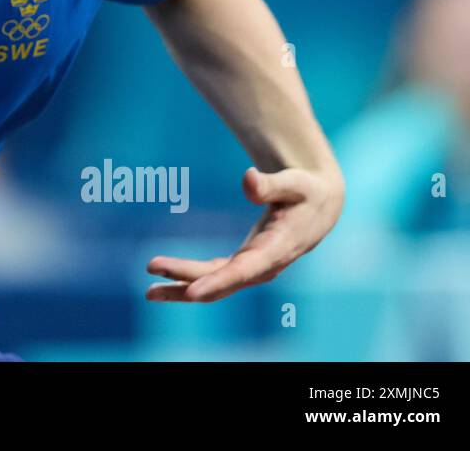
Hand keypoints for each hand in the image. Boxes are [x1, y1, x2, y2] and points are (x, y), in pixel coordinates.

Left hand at [145, 166, 344, 302]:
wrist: (319, 206)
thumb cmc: (305, 191)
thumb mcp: (294, 183)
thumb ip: (271, 184)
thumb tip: (247, 179)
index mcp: (276, 250)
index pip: (243, 271)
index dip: (217, 282)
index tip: (191, 291)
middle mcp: (263, 267)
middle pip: (220, 281)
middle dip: (186, 281)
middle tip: (152, 268)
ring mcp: (252, 269)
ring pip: (213, 284)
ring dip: (181, 287)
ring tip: (149, 292)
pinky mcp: (244, 264)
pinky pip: (213, 276)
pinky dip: (190, 278)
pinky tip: (166, 278)